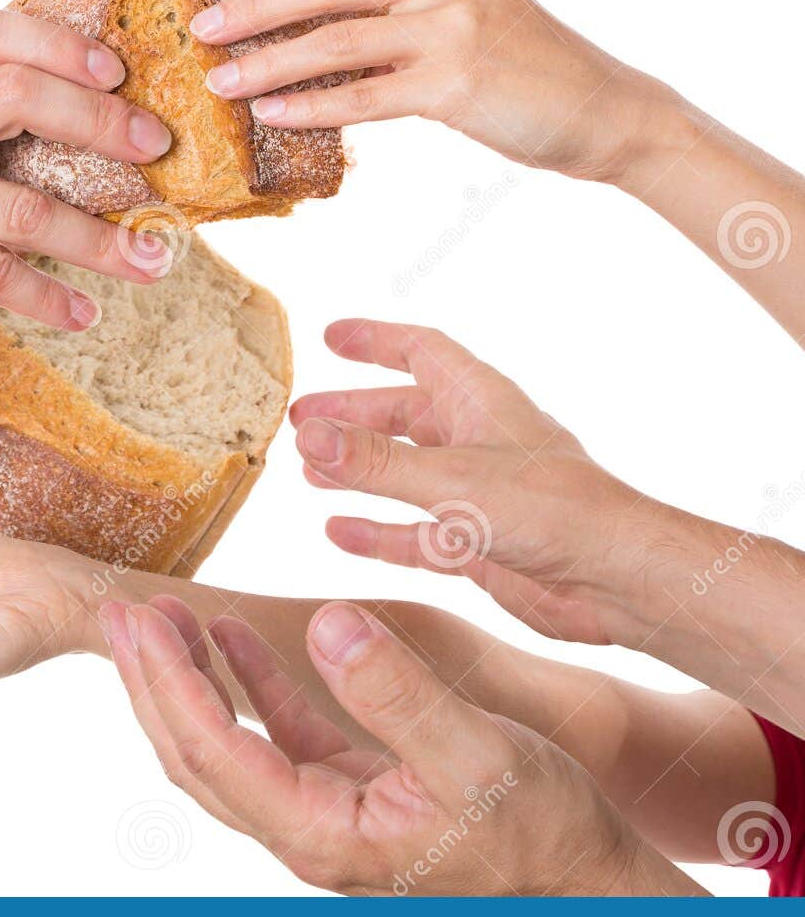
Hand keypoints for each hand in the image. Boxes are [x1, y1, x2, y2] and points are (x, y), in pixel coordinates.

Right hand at [0, 10, 175, 340]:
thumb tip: (79, 107)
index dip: (60, 43)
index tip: (116, 71)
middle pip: (19, 97)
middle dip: (101, 124)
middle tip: (157, 152)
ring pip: (24, 209)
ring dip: (100, 241)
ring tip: (154, 260)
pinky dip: (49, 298)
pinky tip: (83, 313)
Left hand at [103, 597, 701, 895]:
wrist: (584, 879)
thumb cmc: (540, 831)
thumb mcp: (477, 756)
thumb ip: (396, 696)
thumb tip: (327, 626)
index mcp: (320, 834)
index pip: (215, 754)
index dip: (169, 684)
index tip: (138, 621)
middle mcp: (304, 830)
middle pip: (196, 754)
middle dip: (152, 681)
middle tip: (120, 611)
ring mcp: (320, 811)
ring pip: (225, 744)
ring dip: (187, 679)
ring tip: (156, 615)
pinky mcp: (345, 790)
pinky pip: (276, 735)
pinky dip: (246, 685)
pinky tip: (227, 638)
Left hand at [190, 0, 675, 183]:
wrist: (599, 109)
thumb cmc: (518, 65)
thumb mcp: (461, 8)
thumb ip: (397, 0)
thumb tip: (302, 19)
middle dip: (253, 6)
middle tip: (203, 29)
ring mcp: (450, 28)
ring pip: (333, 41)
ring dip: (266, 62)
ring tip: (220, 81)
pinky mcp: (453, 85)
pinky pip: (361, 96)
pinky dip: (310, 105)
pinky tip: (273, 114)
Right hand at [287, 318, 690, 645]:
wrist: (616, 579)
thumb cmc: (554, 510)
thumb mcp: (449, 478)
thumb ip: (374, 461)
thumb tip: (308, 435)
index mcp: (480, 401)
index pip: (421, 351)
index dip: (375, 340)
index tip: (330, 337)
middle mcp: (477, 441)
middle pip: (404, 413)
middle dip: (353, 413)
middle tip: (301, 419)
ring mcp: (477, 493)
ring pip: (404, 472)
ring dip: (359, 470)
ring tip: (309, 472)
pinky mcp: (477, 544)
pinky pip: (413, 532)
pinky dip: (376, 531)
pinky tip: (339, 532)